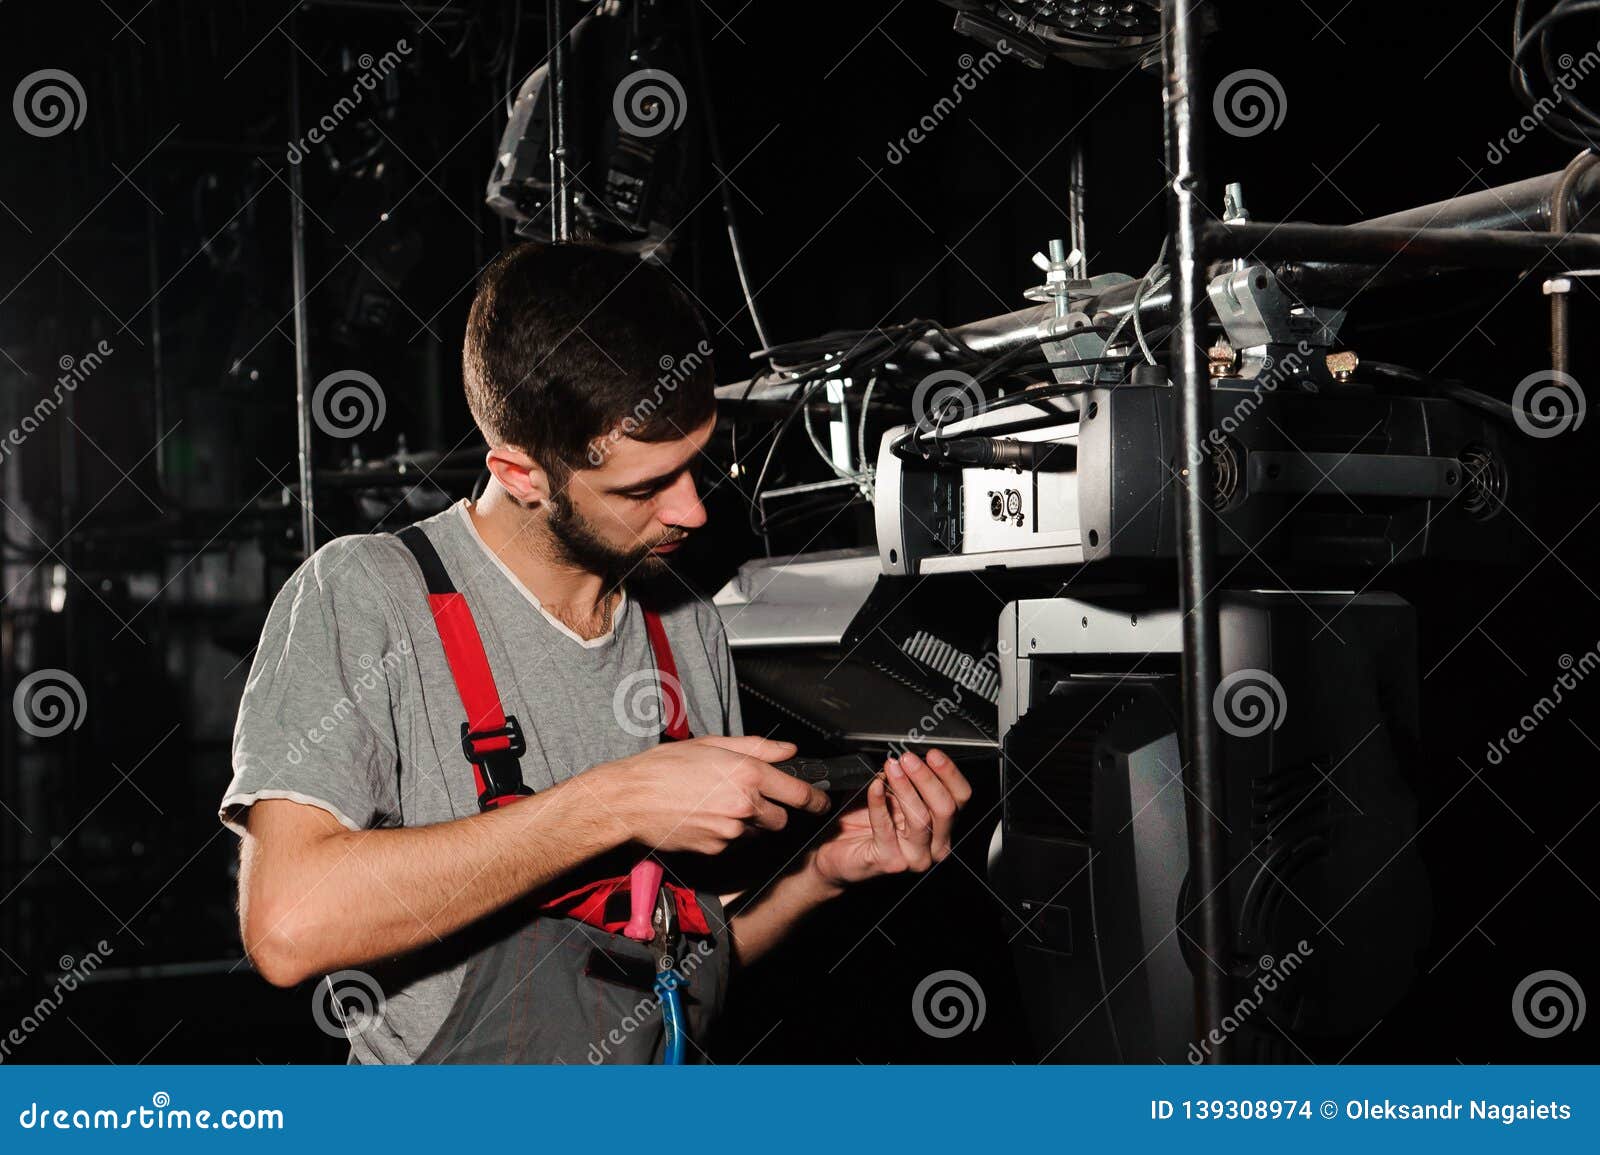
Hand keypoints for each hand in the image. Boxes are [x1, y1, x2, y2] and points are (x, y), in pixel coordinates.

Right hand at [597, 735, 830, 854]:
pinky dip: (726, 834)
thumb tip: (788, 751)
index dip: (815, 799)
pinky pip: (734, 843)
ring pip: (757, 832)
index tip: (821, 802)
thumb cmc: (665, 767)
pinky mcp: (716, 848)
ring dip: (749, 823)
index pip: (799, 793)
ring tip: (719, 805)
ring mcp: (730, 830)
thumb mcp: (713, 744)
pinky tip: (705, 818)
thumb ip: (757, 748)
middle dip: (773, 812)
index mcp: (747, 773)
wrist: (631, 799)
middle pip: (781, 820)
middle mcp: (744, 804)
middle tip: (750, 799)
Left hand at [807, 749, 971, 891]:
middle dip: (926, 778)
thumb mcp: (891, 793)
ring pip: (920, 818)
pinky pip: (885, 826)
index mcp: (943, 825)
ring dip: (905, 788)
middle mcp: (936, 844)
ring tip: (891, 767)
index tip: (933, 754)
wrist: (838, 852)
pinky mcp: (890, 860)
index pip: (960, 797)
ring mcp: (915, 857)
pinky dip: (878, 802)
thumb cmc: (865, 822)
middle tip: (908, 758)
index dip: (949, 773)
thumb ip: (906, 777)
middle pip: (945, 808)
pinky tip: (874, 786)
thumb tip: (909, 753)